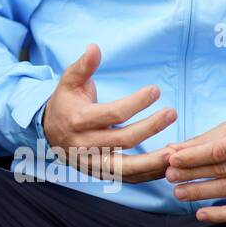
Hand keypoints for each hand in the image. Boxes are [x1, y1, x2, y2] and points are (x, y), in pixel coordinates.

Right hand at [42, 44, 176, 183]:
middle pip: (123, 139)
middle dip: (150, 128)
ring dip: (153, 161)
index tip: (156, 91)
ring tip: (176, 151)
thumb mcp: (69, 82)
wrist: (48, 133)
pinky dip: (148, 174)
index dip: (136, 103)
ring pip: (126, 167)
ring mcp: (93, 162)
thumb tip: (95, 48)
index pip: (113, 114)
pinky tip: (167, 166)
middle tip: (172, 113)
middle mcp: (85, 144)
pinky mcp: (100, 174)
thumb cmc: (65, 103)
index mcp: (78, 120)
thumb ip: (83, 66)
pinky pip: (128, 178)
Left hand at [164, 113, 225, 222]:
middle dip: (193, 174)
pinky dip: (223, 214)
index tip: (172, 160)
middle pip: (224, 170)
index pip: (220, 150)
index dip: (194, 157)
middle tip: (169, 177)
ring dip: (202, 193)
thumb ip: (206, 139)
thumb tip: (173, 149)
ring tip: (178, 193)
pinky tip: (202, 214)